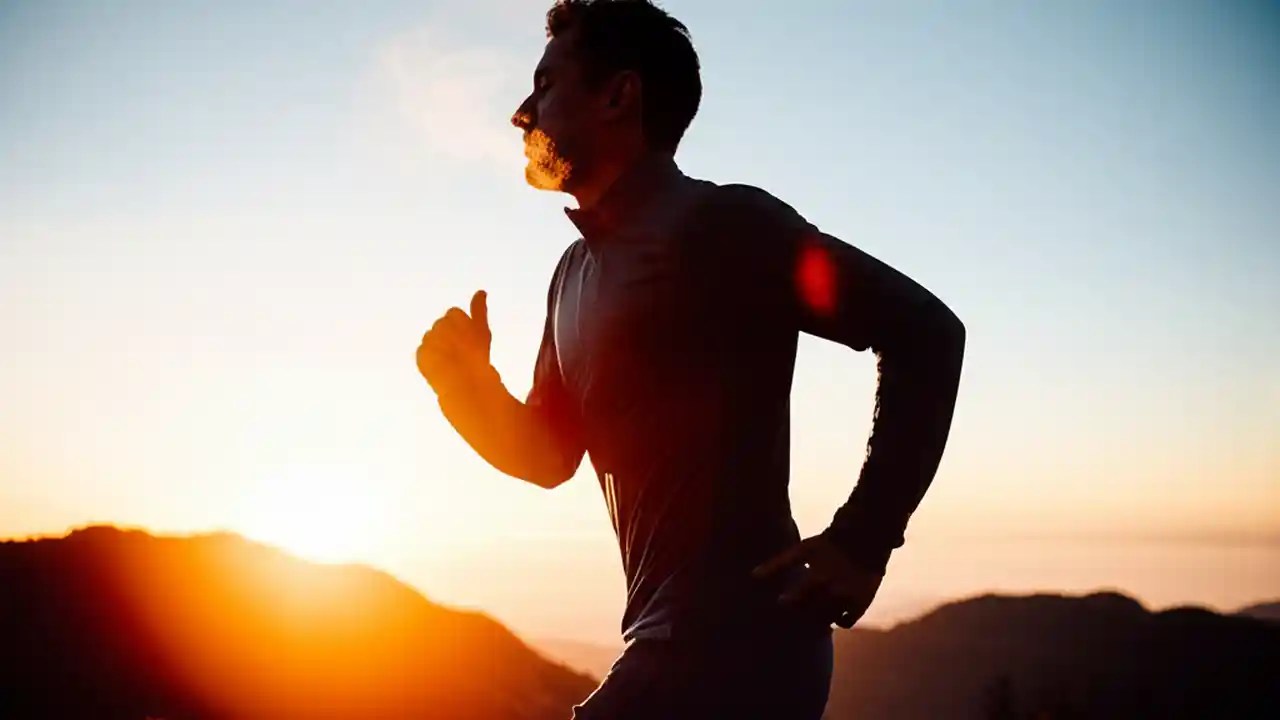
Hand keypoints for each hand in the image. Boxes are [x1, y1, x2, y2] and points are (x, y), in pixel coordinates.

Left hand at [416, 290, 493, 397]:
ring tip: (451, 362)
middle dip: (449, 335)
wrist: (464, 382)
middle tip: (461, 352)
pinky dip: (431, 359)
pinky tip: (442, 367)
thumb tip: (481, 291)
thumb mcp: (483, 330)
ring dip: (439, 347)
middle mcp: (439, 324)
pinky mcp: (420, 353)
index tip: (468, 339)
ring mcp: (428, 338)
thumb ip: (479, 309)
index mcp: (454, 316)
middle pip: (442, 325)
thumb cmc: (477, 356)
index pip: (454, 314)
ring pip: (432, 339)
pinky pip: (424, 353)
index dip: (463, 327)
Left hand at [752, 535, 882, 628]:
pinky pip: (847, 622)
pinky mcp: (862, 603)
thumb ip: (778, 564)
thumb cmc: (827, 544)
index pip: (796, 601)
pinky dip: (838, 621)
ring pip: (828, 621)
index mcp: (817, 577)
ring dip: (818, 622)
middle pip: (811, 614)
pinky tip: (832, 616)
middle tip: (798, 613)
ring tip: (812, 618)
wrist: (863, 539)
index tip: (783, 601)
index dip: (788, 603)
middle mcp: (834, 591)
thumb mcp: (802, 550)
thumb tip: (753, 576)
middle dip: (802, 616)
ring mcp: (849, 599)